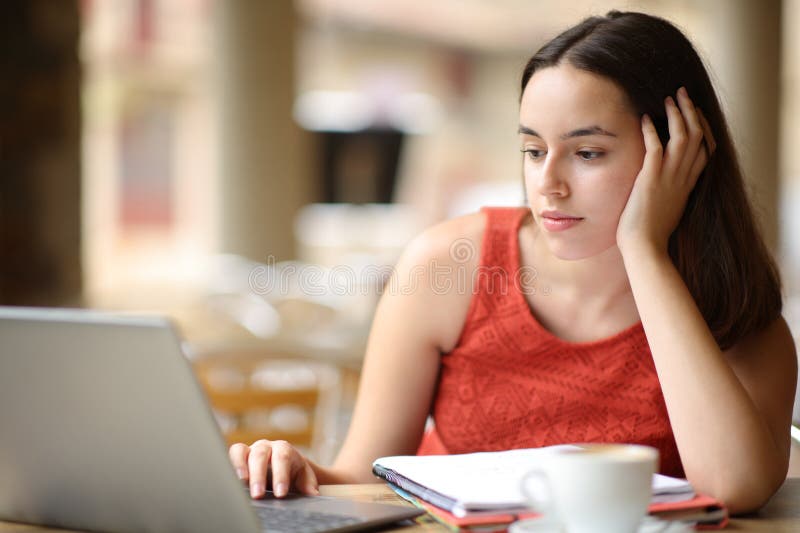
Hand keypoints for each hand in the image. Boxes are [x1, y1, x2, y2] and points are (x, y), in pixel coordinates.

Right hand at [229, 439, 318, 498]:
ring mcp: (250, 450)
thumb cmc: (294, 472)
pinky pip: (230, 455)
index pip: (282, 458)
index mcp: (284, 449)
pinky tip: (229, 480)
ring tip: (240, 483)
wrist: (285, 464)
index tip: (280, 493)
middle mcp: (266, 446)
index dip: (280, 476)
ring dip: (239, 466)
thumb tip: (311, 493)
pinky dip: (229, 465)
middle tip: (258, 495)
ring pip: (241, 450)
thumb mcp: (304, 477)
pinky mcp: (238, 456)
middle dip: (258, 475)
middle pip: (260, 455)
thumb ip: (308, 483)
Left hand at [617, 87, 712, 256]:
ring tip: (669, 98)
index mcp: (688, 185)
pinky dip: (651, 131)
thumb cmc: (650, 235)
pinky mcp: (651, 179)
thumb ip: (667, 195)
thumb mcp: (666, 211)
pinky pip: (655, 148)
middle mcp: (683, 178)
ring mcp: (669, 178)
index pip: (705, 151)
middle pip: (697, 137)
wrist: (645, 248)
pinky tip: (645, 118)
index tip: (695, 114)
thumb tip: (660, 189)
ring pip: (682, 137)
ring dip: (677, 115)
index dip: (703, 129)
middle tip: (683, 95)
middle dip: (692, 112)